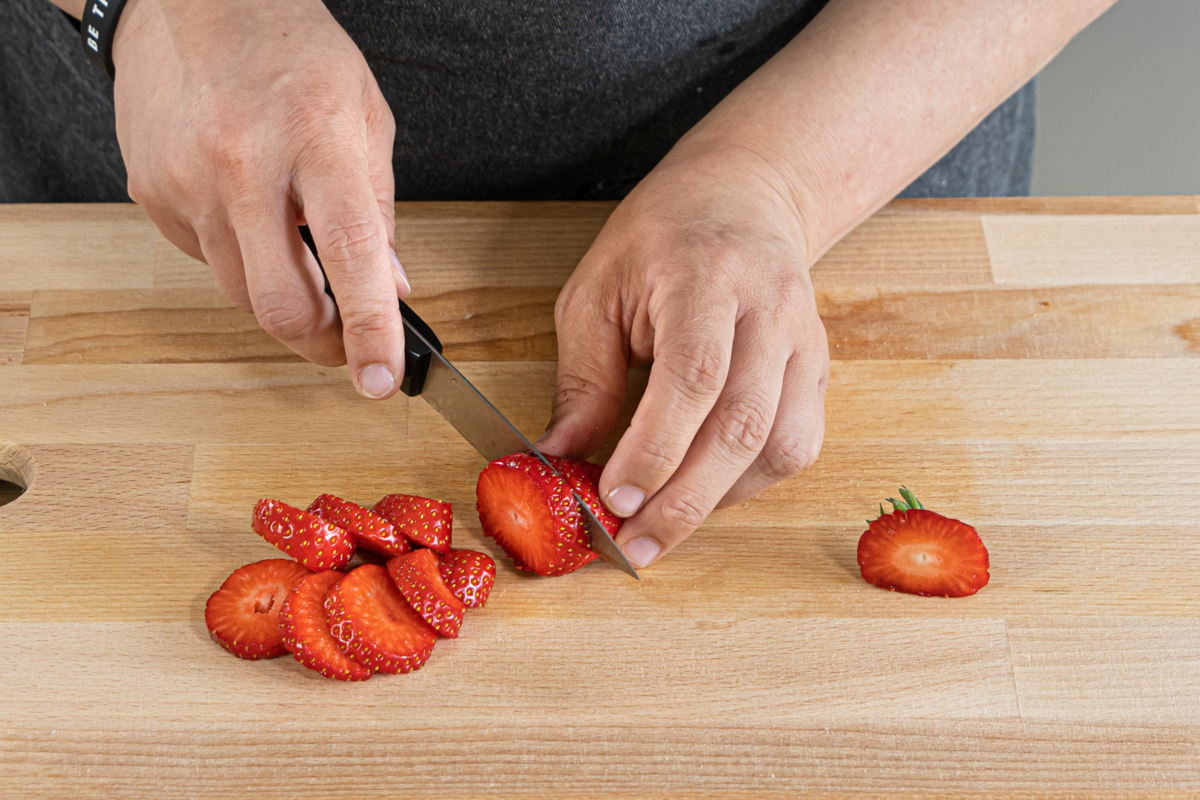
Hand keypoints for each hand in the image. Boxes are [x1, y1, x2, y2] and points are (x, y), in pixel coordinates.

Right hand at [112, 0, 406, 397]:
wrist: (197, 0)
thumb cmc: (292, 50)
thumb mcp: (365, 117)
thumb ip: (380, 210)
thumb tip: (390, 287)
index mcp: (316, 142)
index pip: (352, 258)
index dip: (372, 331)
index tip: (381, 379)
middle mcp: (243, 166)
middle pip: (281, 304)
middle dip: (324, 343)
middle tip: (349, 345)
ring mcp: (188, 184)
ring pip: (241, 293)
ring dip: (283, 300)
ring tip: (302, 260)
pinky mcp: (152, 195)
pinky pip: (206, 261)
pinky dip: (240, 258)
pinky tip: (250, 216)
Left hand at [538, 144, 828, 568]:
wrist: (744, 195)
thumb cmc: (661, 237)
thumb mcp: (597, 290)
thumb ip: (584, 377)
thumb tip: (561, 456)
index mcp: (706, 276)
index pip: (692, 376)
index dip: (655, 447)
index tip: (614, 497)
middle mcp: (770, 309)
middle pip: (742, 423)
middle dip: (685, 499)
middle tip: (636, 544)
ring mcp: (805, 340)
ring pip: (782, 442)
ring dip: (721, 499)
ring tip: (666, 523)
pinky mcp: (820, 367)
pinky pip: (800, 443)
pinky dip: (753, 483)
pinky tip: (709, 491)